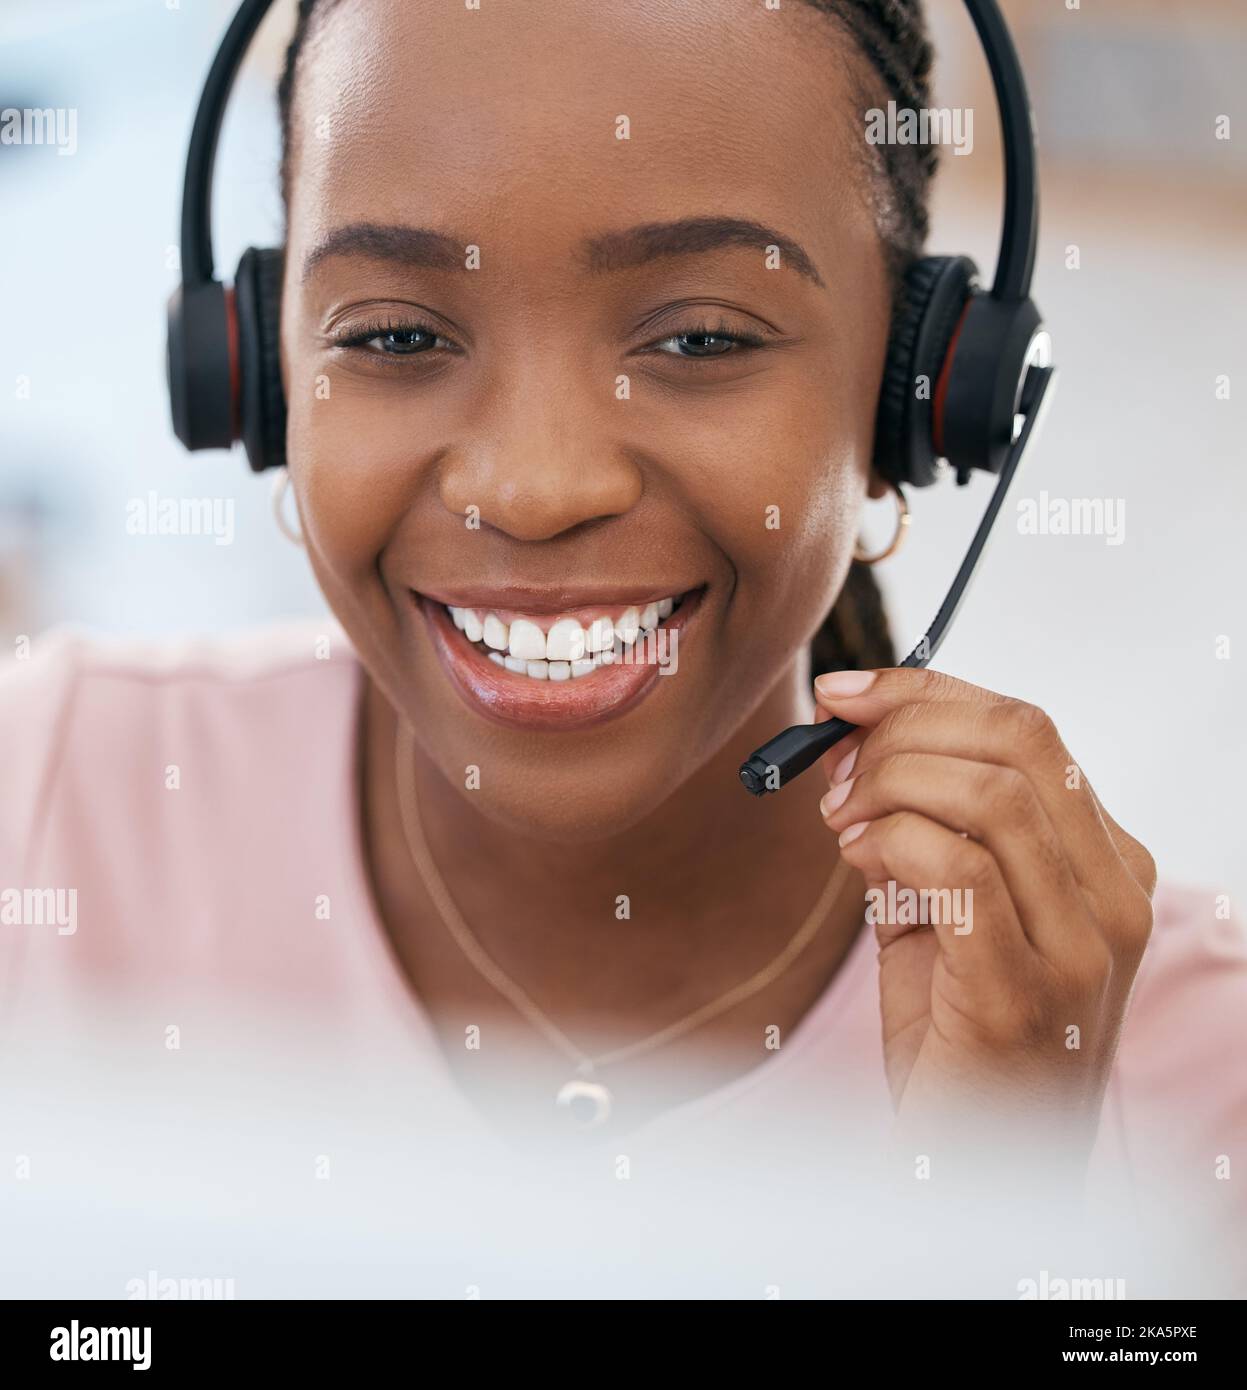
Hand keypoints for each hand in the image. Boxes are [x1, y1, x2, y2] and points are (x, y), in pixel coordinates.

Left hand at [814, 667, 1156, 1165]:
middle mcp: (1114, 894)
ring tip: (840, 818)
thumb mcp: (943, 912)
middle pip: (1017, 741)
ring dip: (890, 784)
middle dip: (902, 727)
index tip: (843, 694)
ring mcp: (1082, 946)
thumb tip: (855, 748)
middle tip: (832, 762)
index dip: (925, 692)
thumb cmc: (955, 1032)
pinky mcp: (1025, 994)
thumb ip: (919, 830)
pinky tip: (859, 859)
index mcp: (1105, 860)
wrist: (972, 1162)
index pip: (1027, 730)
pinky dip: (894, 843)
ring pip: (992, 795)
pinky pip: (961, 871)